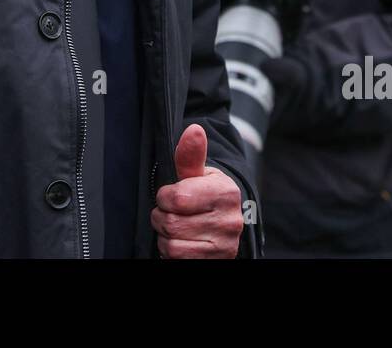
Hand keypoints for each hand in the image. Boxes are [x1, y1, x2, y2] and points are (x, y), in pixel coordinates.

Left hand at [150, 124, 243, 257]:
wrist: (223, 222)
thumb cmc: (205, 194)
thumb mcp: (198, 174)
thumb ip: (191, 155)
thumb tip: (194, 129)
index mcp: (225, 192)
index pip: (176, 198)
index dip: (164, 197)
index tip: (169, 195)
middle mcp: (230, 220)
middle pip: (171, 223)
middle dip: (162, 217)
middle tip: (170, 213)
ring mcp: (225, 245)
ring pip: (172, 245)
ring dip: (165, 237)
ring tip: (176, 227)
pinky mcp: (218, 262)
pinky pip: (178, 260)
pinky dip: (172, 252)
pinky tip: (181, 242)